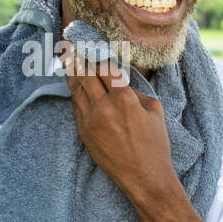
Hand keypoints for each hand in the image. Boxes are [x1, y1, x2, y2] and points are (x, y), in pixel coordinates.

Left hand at [59, 41, 174, 207]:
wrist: (145, 178)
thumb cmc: (155, 145)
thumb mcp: (154, 110)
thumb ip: (136, 90)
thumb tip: (121, 80)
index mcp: (124, 99)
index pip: (105, 67)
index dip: (97, 53)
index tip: (91, 43)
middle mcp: (104, 107)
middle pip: (86, 74)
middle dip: (78, 58)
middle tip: (71, 45)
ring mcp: (90, 121)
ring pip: (77, 90)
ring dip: (72, 73)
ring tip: (67, 59)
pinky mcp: (83, 133)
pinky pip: (76, 107)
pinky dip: (75, 93)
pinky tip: (74, 85)